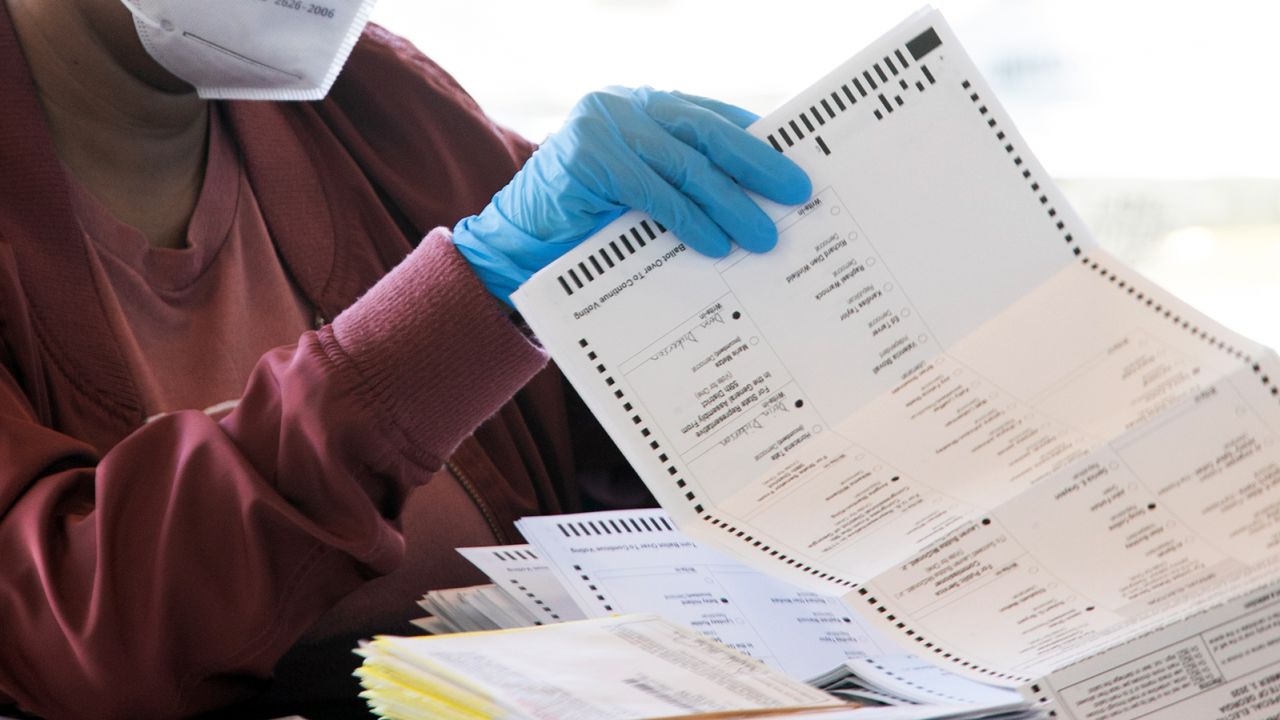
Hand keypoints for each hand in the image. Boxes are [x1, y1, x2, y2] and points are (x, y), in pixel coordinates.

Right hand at [452, 86, 811, 302]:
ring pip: (685, 163)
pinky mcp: (587, 156)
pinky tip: (716, 242)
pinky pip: (654, 190)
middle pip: (705, 131)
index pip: (710, 115)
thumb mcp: (641, 196)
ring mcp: (602, 125)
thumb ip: (682, 184)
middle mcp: (622, 105)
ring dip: (731, 202)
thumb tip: (755, 200)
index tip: (795, 161)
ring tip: (763, 234)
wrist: (510, 249)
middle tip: (796, 192)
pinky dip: (689, 219)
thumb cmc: (582, 227)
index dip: (755, 137)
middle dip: (757, 164)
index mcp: (639, 106)